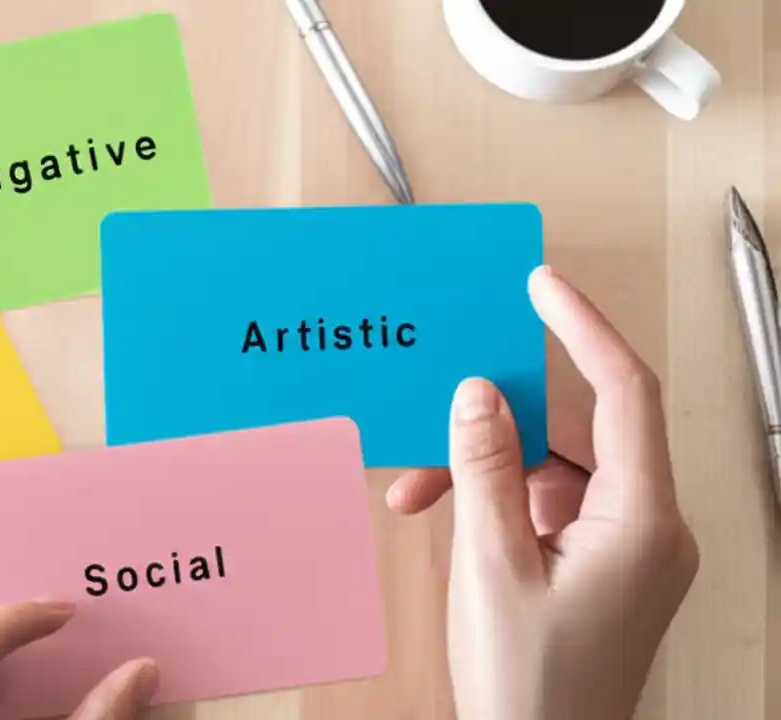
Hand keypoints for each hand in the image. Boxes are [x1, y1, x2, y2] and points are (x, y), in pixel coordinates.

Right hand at [387, 267, 698, 719]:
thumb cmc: (529, 687)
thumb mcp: (491, 565)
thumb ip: (485, 467)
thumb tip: (480, 391)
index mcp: (642, 522)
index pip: (623, 393)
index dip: (582, 328)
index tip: (541, 285)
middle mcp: (646, 527)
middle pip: (577, 431)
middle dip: (498, 418)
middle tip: (440, 394)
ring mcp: (623, 547)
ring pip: (552, 468)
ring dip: (482, 467)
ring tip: (418, 485)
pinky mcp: (597, 564)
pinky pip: (545, 503)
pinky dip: (493, 500)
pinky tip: (442, 510)